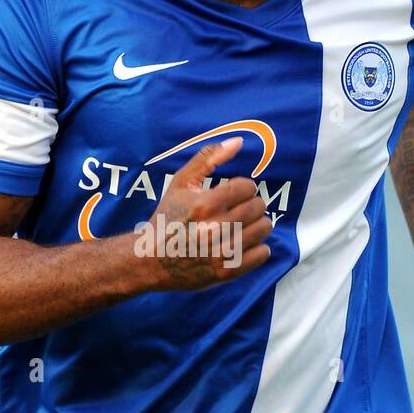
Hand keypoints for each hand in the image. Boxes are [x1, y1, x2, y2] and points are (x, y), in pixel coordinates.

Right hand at [143, 136, 272, 289]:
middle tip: (237, 210)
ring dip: (257, 224)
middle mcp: (216, 227)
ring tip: (242, 225)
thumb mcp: (180, 183)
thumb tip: (238, 141)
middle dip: (250, 204)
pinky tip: (243, 243)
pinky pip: (263, 253)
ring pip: (264, 228)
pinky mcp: (227, 271)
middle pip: (258, 207)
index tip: (233, 194)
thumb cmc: (166, 218)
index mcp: (206, 203)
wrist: (149, 259)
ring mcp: (223, 251)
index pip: (248, 187)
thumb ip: (208, 158)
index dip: (242, 188)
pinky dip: (258, 247)